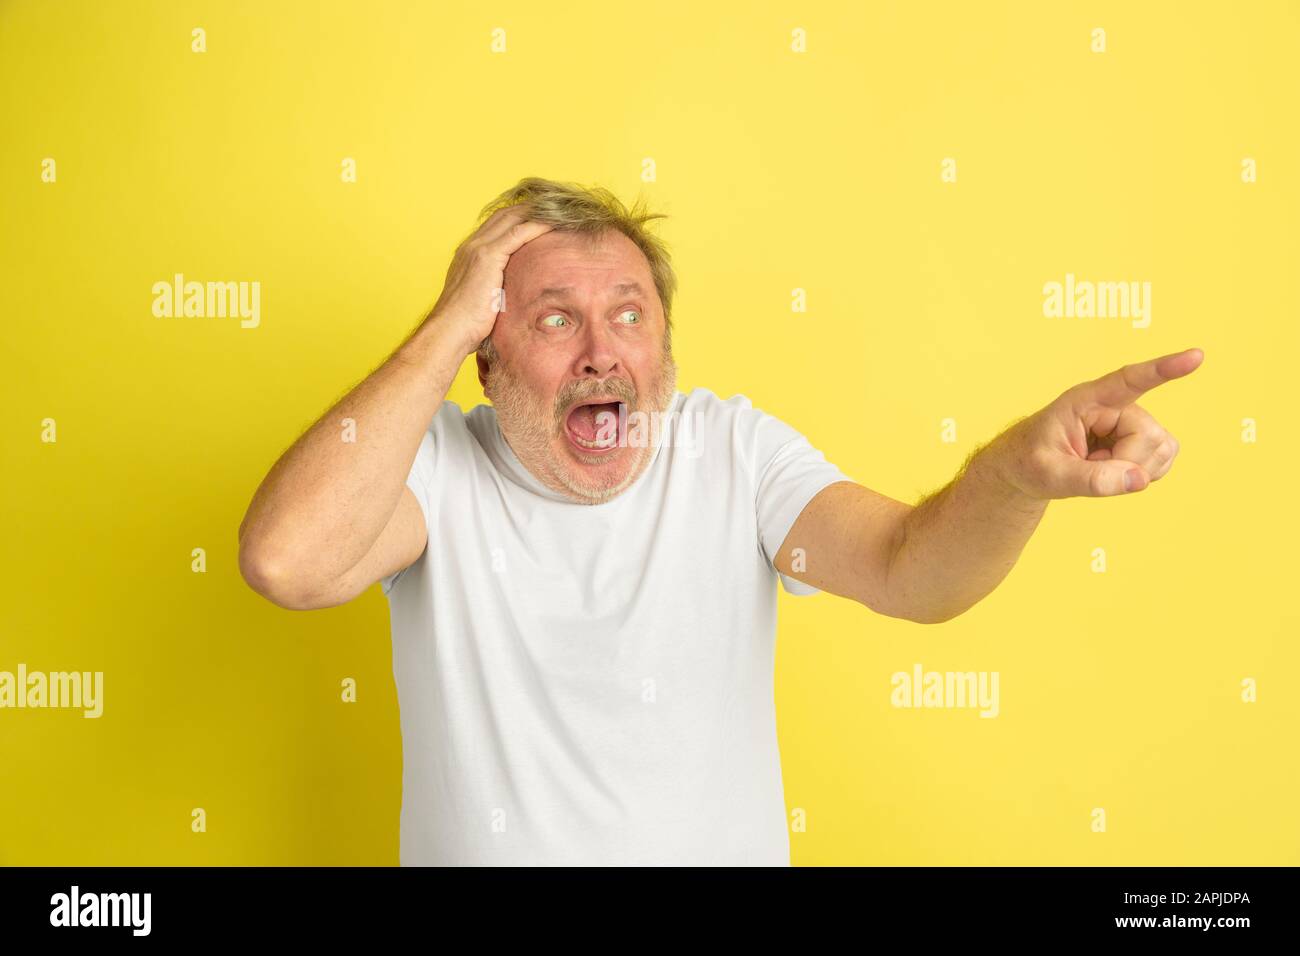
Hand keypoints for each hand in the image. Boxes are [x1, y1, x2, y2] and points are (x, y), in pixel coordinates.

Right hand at [426, 205, 553, 355]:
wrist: (450, 331)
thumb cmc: (465, 326)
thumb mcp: (482, 301)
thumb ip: (495, 291)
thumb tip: (513, 299)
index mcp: (469, 253)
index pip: (496, 225)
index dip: (518, 217)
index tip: (539, 216)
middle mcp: (471, 245)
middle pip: (504, 215)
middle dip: (529, 208)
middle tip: (555, 207)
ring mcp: (478, 248)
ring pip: (511, 218)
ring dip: (535, 212)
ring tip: (558, 210)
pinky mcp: (487, 256)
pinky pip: (517, 233)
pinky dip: (535, 226)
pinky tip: (553, 224)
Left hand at [986, 347, 1203, 498]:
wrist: (1029, 468)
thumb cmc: (1031, 462)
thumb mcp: (1049, 474)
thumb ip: (1090, 479)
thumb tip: (1138, 480)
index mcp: (1086, 400)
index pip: (1128, 380)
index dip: (1161, 370)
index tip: (1195, 356)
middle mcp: (1116, 406)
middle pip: (1149, 436)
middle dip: (1125, 463)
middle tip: (1089, 467)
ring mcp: (1133, 422)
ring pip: (1162, 450)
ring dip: (1132, 470)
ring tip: (1096, 466)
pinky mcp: (1143, 441)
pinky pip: (1163, 462)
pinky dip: (1140, 476)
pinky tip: (1114, 472)